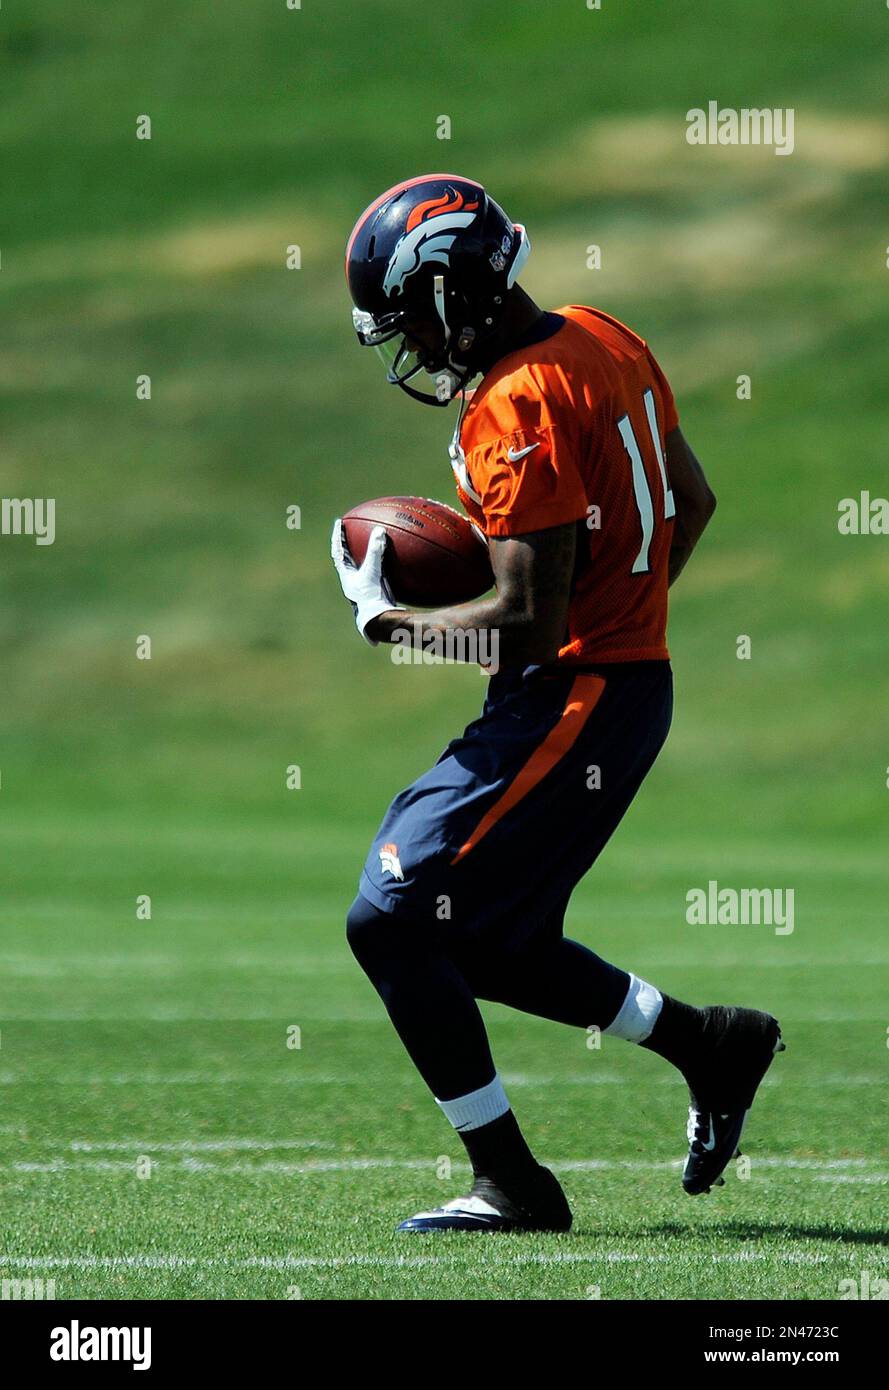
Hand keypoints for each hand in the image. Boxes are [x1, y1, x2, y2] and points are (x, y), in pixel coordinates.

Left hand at [330, 520, 401, 643]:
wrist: (378, 618)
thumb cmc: (371, 597)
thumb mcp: (372, 571)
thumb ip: (375, 552)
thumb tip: (380, 531)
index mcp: (347, 574)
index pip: (338, 550)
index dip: (338, 536)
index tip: (339, 522)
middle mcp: (353, 578)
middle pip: (347, 555)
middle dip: (348, 541)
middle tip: (350, 526)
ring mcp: (365, 583)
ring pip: (362, 563)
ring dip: (365, 551)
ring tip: (369, 537)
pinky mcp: (376, 588)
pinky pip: (379, 569)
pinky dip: (384, 560)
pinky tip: (394, 554)